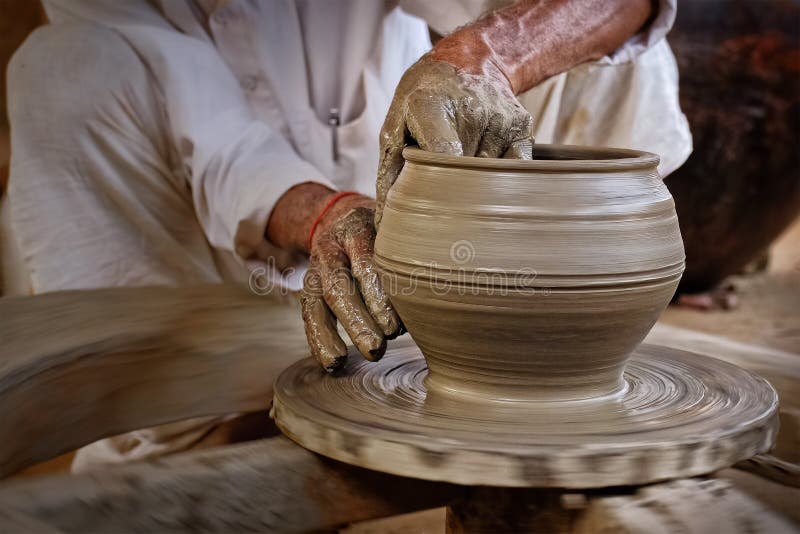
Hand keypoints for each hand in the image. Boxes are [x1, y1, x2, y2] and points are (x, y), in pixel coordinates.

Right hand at [301, 195, 402, 371]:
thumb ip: (410, 242)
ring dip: (330, 335)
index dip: (377, 294)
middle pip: (339, 286)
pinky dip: (318, 341)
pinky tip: (332, 364)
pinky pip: (309, 315)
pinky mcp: (308, 288)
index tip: (394, 325)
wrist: (339, 218)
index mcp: (357, 229)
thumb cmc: (381, 229)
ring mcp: (316, 269)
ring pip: (318, 302)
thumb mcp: (393, 224)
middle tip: (376, 347)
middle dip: (357, 320)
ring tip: (342, 361)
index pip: (365, 261)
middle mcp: (332, 249)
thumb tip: (448, 272)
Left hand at [375, 57, 533, 228]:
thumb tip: (383, 224)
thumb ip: (389, 174)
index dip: (436, 187)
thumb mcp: (396, 126)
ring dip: (473, 181)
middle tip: (441, 187)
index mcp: (431, 106)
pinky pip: (511, 172)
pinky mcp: (523, 129)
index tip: (431, 204)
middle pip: (464, 175)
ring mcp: (501, 119)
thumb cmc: (423, 101)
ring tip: (461, 158)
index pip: (440, 158)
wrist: (469, 61)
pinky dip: (496, 176)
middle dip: (451, 189)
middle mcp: (472, 109)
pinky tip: (483, 158)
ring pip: (488, 178)